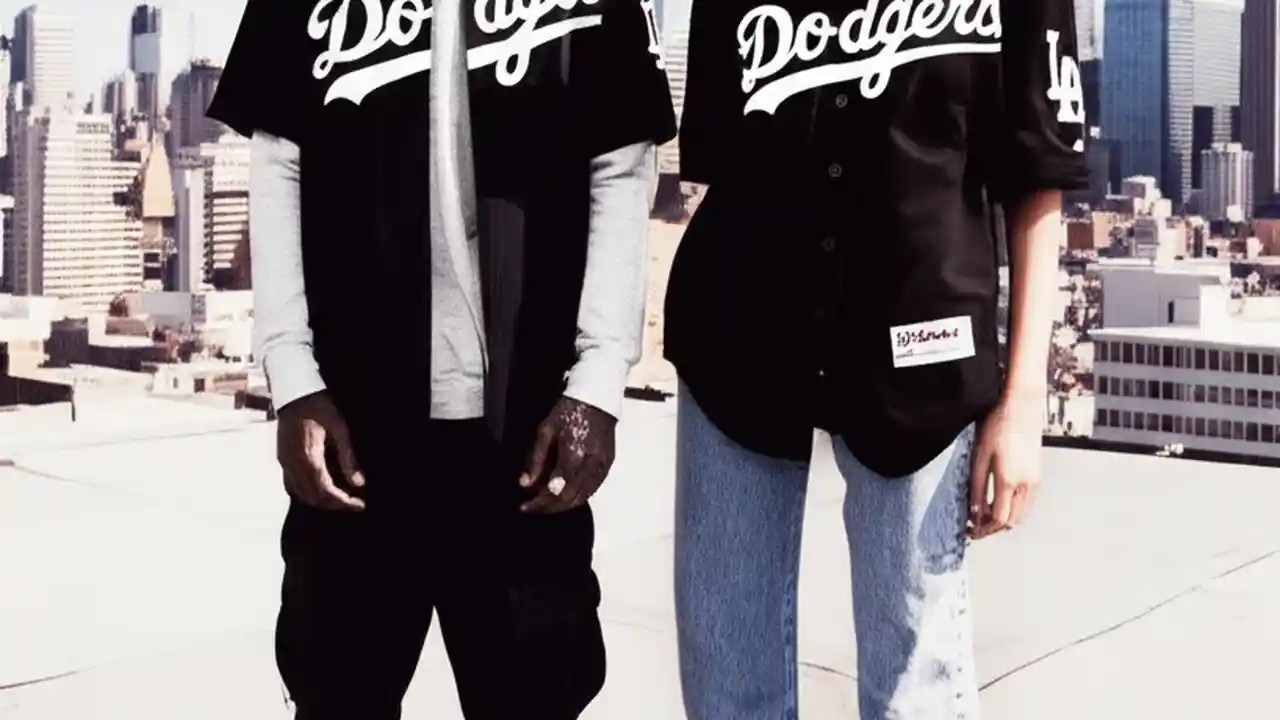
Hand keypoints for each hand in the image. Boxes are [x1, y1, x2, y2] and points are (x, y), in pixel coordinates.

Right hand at [276, 391, 366, 511]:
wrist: (294, 391)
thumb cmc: (319, 405)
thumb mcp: (340, 429)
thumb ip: (348, 458)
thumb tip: (359, 483)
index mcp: (308, 457)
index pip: (326, 491)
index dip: (343, 502)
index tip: (360, 505)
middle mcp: (292, 464)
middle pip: (313, 497)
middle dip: (334, 505)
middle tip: (354, 504)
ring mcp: (284, 462)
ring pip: (301, 494)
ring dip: (321, 502)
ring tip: (341, 499)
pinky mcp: (282, 459)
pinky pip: (292, 486)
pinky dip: (307, 494)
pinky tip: (321, 490)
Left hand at [519, 396, 617, 513]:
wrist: (597, 399)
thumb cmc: (568, 411)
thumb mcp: (546, 431)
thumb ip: (536, 460)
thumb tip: (525, 483)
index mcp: (573, 455)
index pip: (554, 490)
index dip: (538, 502)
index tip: (525, 505)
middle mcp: (590, 465)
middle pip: (568, 499)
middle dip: (548, 507)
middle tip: (532, 508)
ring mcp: (601, 467)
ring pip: (582, 498)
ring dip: (562, 506)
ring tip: (546, 505)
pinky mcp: (607, 466)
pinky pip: (592, 490)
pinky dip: (576, 497)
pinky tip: (564, 495)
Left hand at [968, 389, 1041, 539]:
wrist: (1021, 406)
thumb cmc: (996, 426)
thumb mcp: (979, 457)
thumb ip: (976, 487)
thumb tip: (974, 514)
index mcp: (1008, 480)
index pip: (998, 519)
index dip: (984, 530)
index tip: (970, 531)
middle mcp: (1026, 484)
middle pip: (1012, 521)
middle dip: (993, 528)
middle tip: (975, 527)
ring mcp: (1035, 479)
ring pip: (1021, 513)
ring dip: (1004, 520)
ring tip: (985, 517)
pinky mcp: (1037, 473)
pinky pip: (1027, 502)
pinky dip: (1014, 509)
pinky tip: (1000, 502)